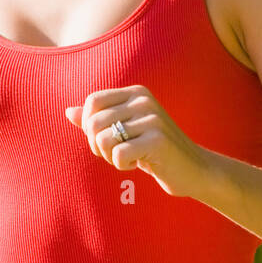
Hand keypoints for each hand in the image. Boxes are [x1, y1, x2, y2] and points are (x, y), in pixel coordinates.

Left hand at [64, 84, 206, 198]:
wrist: (194, 169)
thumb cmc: (154, 150)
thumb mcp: (124, 131)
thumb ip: (98, 120)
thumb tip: (67, 111)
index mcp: (136, 93)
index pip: (92, 101)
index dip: (89, 125)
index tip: (105, 140)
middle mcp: (144, 100)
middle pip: (94, 122)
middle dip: (97, 145)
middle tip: (116, 154)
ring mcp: (152, 118)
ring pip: (102, 139)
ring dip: (109, 156)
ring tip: (127, 158)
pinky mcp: (158, 140)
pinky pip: (118, 154)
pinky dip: (122, 165)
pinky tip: (139, 164)